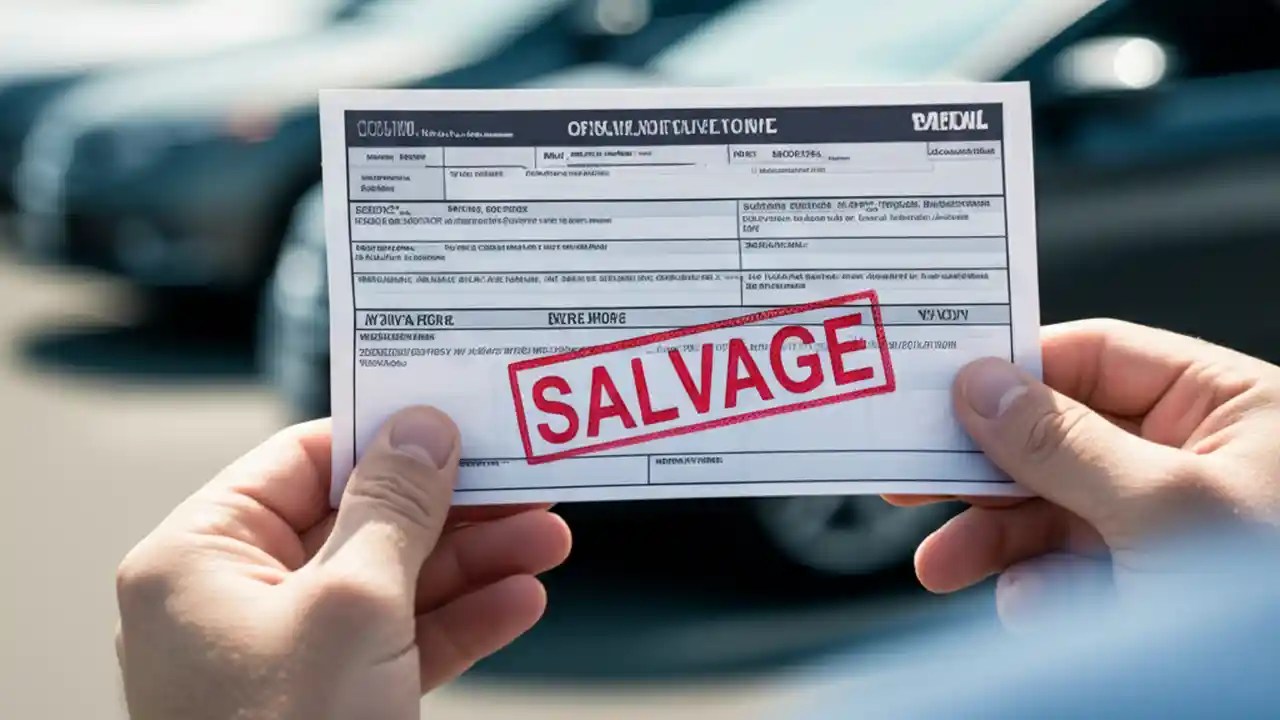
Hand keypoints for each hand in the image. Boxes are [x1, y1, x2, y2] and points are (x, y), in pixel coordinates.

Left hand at [116, 406, 571, 719]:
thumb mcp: (351, 605)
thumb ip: (394, 509)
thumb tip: (423, 432)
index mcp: (199, 558)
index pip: (301, 462)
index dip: (384, 437)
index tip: (456, 421)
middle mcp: (234, 599)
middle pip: (359, 521)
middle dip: (452, 509)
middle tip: (523, 484)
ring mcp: (285, 654)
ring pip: (392, 582)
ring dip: (474, 563)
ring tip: (546, 540)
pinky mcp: (330, 699)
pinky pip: (400, 640)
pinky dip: (461, 621)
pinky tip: (519, 601)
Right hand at [887, 320, 1279, 626]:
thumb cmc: (1276, 586)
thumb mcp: (1165, 504)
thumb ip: (1063, 443)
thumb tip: (981, 387)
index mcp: (1220, 404)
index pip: (1096, 359)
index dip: (1015, 369)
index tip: (940, 390)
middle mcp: (1188, 456)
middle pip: (1055, 438)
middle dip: (985, 472)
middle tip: (914, 481)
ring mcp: (1163, 523)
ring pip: (1050, 510)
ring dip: (994, 540)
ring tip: (945, 565)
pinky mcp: (1143, 583)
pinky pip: (1067, 570)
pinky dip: (1039, 589)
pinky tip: (1033, 605)